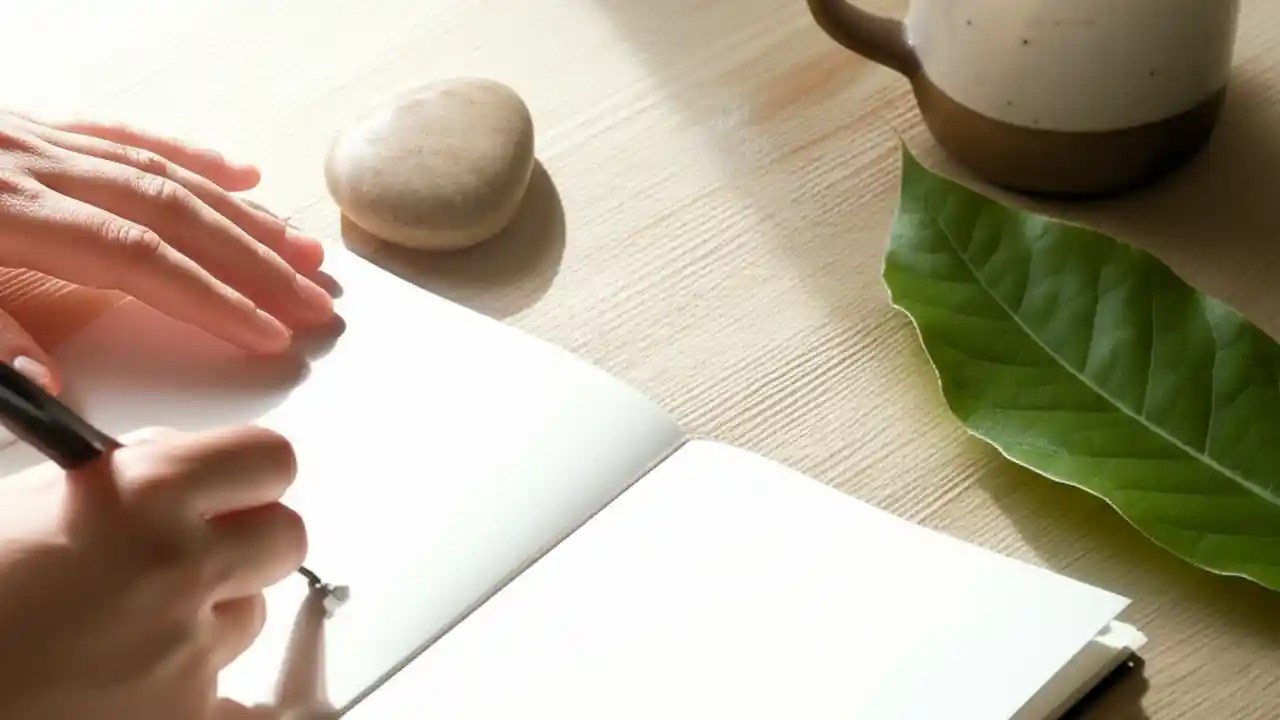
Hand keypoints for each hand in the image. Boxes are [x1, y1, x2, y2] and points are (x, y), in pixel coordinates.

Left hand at [0, 111, 334, 391]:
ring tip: (300, 250)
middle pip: (171, 214)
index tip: (266, 334)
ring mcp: (38, 138)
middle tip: (311, 299)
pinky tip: (239, 173)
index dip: (210, 298)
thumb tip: (51, 384)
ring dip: (240, 215)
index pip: (136, 258)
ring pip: (163, 175)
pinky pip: (125, 134)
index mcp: (6, 212)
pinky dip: (189, 155)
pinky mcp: (32, 125)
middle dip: (253, 262)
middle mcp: (35, 165)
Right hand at [0, 426, 306, 719]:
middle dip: (245, 541)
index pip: (269, 460)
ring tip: (125, 626)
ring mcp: (186, 653)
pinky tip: (139, 679)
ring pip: (251, 615)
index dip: (248, 474)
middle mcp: (180, 569)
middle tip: (188, 553)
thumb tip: (177, 460)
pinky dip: (194, 684)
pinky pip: (228, 695)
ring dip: (210, 614)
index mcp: (142, 496)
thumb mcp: (23, 499)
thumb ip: (118, 475)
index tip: (228, 487)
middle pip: (284, 537)